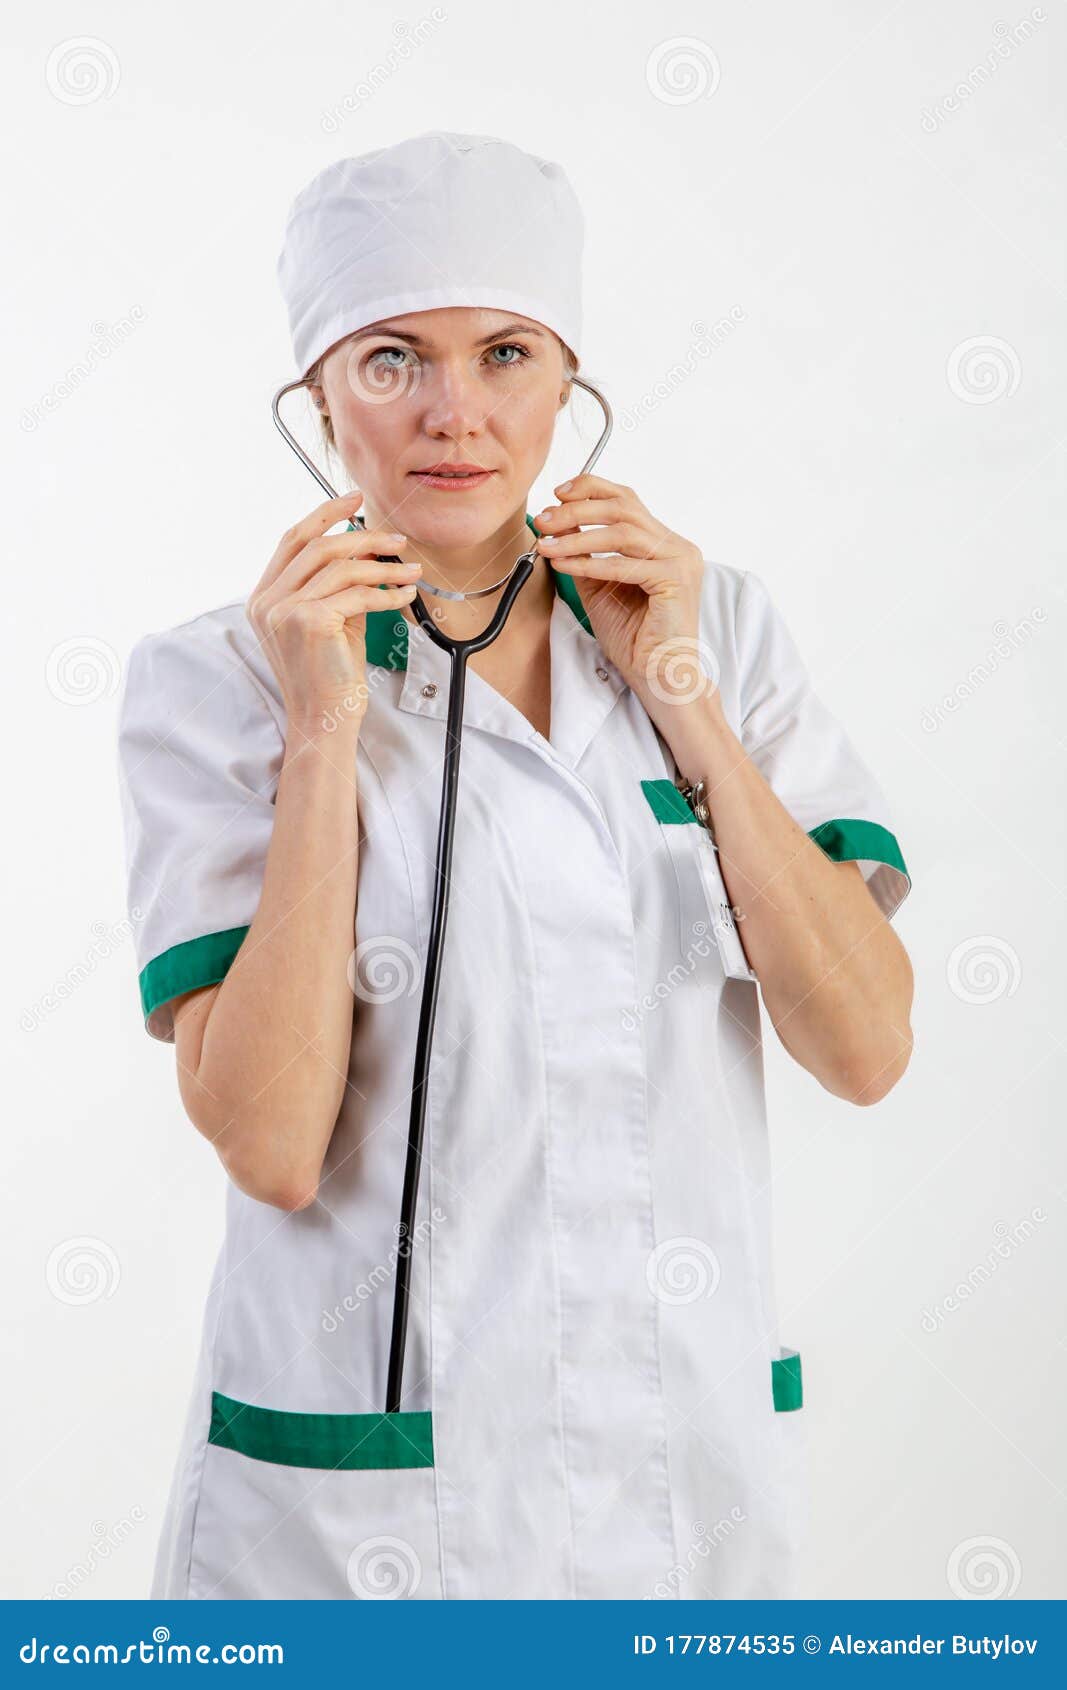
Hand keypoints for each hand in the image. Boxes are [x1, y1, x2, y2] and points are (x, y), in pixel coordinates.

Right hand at [246, 491, 420, 731]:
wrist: (323, 720)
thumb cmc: (329, 675)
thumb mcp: (332, 620)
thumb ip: (342, 583)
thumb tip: (370, 547)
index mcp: (265, 597)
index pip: (294, 539)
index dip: (326, 514)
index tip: (356, 500)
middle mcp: (267, 601)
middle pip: (319, 546)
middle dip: (364, 537)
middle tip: (397, 540)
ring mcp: (283, 611)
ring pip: (341, 568)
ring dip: (384, 566)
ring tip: (411, 570)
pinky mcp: (308, 622)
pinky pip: (357, 594)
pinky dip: (388, 593)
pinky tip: (405, 597)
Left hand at [533, 475, 714, 710]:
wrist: (659, 676)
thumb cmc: (635, 639)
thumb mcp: (599, 588)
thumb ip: (584, 556)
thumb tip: (555, 527)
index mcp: (663, 543)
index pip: (627, 499)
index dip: (591, 489)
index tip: (557, 494)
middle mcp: (677, 546)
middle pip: (624, 508)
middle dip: (577, 510)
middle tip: (545, 521)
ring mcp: (681, 561)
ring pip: (623, 532)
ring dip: (578, 536)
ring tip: (547, 545)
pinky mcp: (676, 581)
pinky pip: (626, 564)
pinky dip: (591, 563)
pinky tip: (564, 565)